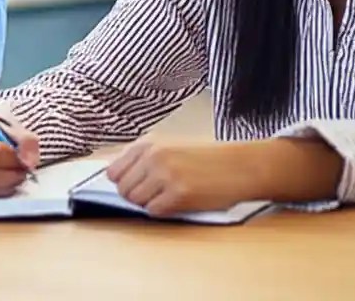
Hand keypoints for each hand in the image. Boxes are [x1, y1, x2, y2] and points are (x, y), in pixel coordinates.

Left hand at [105, 140, 262, 215]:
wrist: (241, 165)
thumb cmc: (206, 158)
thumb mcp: (170, 146)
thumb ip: (141, 158)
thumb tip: (113, 178)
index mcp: (148, 143)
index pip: (113, 171)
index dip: (124, 182)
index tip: (137, 186)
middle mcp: (153, 156)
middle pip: (123, 188)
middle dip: (136, 195)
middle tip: (158, 193)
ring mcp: (165, 174)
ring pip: (136, 201)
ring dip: (150, 203)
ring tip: (170, 196)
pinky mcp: (179, 194)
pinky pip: (153, 211)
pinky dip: (163, 211)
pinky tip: (178, 202)